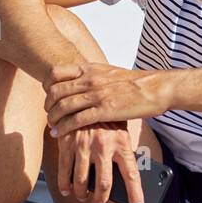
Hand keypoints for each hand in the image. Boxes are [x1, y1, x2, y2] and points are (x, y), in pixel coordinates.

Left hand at [45, 61, 168, 136]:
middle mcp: (90, 80)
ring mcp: (97, 95)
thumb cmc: (135, 83)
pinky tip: (58, 133)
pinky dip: (63, 128)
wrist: (155, 88)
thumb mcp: (109, 72)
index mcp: (90, 68)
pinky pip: (76, 120)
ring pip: (63, 107)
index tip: (48, 96)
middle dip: (48, 105)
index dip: (46, 85)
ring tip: (51, 126)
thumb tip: (81, 82)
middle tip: (48, 114)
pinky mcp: (104, 110)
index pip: (56, 72)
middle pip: (55, 91)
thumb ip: (93, 76)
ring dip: (53, 118)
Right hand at [54, 121, 145, 202]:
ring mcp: (84, 146)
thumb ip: (121, 151)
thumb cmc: (106, 117)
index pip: (132, 174)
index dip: (135, 194)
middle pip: (105, 184)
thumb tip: (124, 177)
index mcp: (122, 143)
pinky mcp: (67, 144)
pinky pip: (65, 172)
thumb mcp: (119, 130)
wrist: (83, 94)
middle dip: (101, 200)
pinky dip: (65, 185)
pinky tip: (67, 190)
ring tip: (83, 197)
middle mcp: (104, 146)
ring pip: (83, 182)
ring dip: (82, 195)